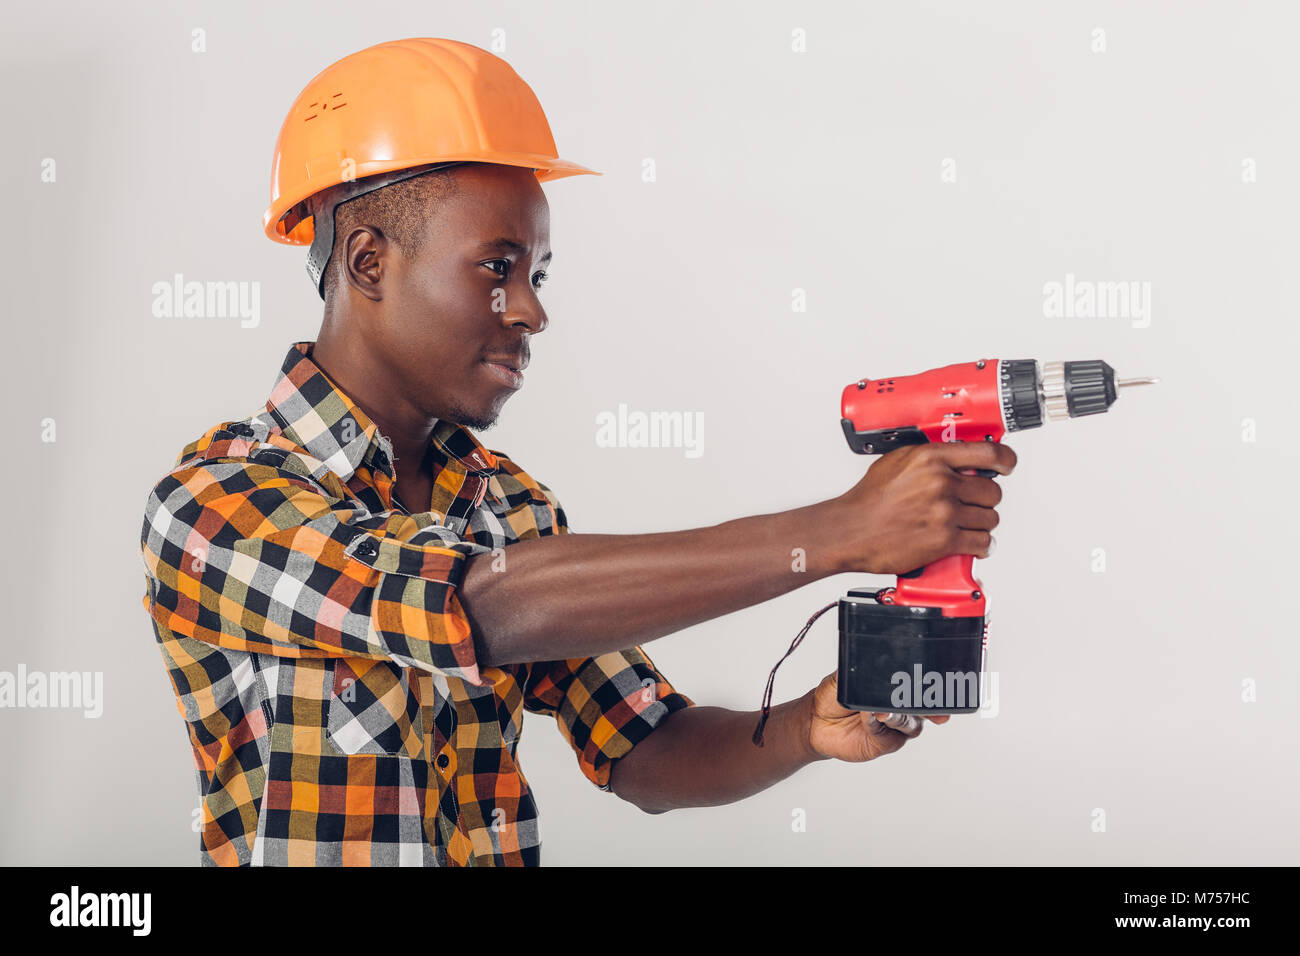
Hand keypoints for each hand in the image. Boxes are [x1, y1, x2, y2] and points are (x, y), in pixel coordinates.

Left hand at [805, 670, 949, 761]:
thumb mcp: (847, 674)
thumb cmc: (834, 696)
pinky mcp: (885, 743)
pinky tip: (868, 718)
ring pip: (911, 723)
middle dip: (931, 708)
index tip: (945, 687)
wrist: (815, 720)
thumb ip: (863, 668)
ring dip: (897, 715)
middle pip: (925, 709)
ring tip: (880, 710)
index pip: (922, 688)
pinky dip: (878, 725)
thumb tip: (879, 665)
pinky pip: (889, 735)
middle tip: (929, 707)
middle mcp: (901, 709)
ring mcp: (895, 727)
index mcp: (896, 689)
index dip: (936, 689)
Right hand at [828, 440, 1016, 574]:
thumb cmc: (869, 500)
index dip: (1005, 460)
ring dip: (981, 523)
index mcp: (931, 458)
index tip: (1006, 465)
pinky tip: (970, 543)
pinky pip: (982, 542)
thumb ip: (931, 458)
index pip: (988, 453)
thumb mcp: (898, 462)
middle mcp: (941, 482)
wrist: (850, 530)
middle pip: (992, 490)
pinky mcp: (945, 540)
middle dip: (984, 499)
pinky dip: (980, 546)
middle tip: (972, 504)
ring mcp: (945, 512)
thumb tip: (957, 459)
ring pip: (990, 518)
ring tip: (965, 525)